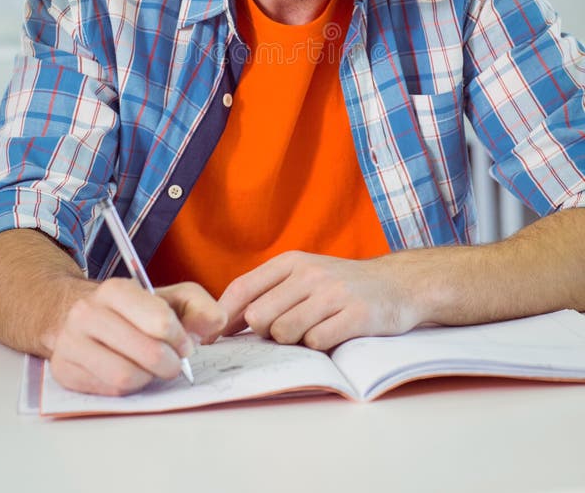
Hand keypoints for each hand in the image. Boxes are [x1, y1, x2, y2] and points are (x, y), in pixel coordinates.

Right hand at [50, 278, 225, 395]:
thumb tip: (216, 323)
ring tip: (153, 369)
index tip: (185, 343)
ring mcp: (71, 343)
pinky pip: (108, 391)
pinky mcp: (65, 371)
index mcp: (116, 289)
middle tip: (174, 363)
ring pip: (125, 376)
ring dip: (149, 378)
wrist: (81, 316)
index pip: (159, 320)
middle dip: (170, 363)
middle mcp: (87, 313)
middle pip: (145, 353)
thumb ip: (199, 305)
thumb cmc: (134, 309)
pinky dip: (129, 387)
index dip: (180, 338)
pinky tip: (132, 372)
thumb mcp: (170, 297)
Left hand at [218, 251, 421, 350]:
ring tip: (312, 330)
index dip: (222, 317)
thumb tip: (221, 323)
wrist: (398, 284)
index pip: (243, 289)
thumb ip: (267, 292)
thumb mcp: (304, 274)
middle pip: (258, 317)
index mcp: (292, 262)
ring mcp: (333, 293)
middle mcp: (309, 273)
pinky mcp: (355, 315)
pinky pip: (316, 343)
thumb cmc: (342, 285)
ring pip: (285, 332)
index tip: (211, 339)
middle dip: (265, 334)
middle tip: (285, 332)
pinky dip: (318, 347)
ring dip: (293, 342)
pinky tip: (331, 335)